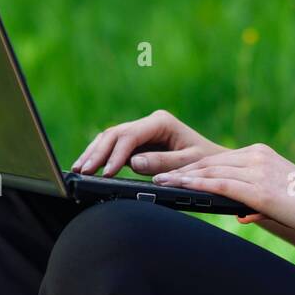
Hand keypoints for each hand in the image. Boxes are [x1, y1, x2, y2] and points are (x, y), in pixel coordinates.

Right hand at [72, 109, 225, 178]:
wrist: (216, 163)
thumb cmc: (207, 163)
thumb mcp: (188, 163)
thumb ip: (162, 163)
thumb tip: (133, 163)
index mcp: (161, 122)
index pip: (131, 136)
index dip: (116, 154)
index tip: (106, 172)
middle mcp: (149, 123)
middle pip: (115, 134)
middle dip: (98, 153)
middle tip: (83, 171)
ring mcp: (142, 132)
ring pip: (110, 138)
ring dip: (94, 153)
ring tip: (78, 169)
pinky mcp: (138, 143)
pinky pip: (114, 146)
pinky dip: (100, 156)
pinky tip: (87, 167)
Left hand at [151, 143, 294, 242]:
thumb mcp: (281, 200)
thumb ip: (260, 203)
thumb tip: (243, 214)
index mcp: (262, 155)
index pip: (218, 158)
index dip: (192, 165)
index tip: (171, 170)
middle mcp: (258, 156)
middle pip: (209, 160)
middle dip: (179, 167)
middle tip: (154, 171)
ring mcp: (259, 170)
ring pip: (211, 169)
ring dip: (182, 175)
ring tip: (159, 180)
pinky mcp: (260, 188)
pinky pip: (222, 183)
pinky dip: (198, 183)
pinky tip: (181, 186)